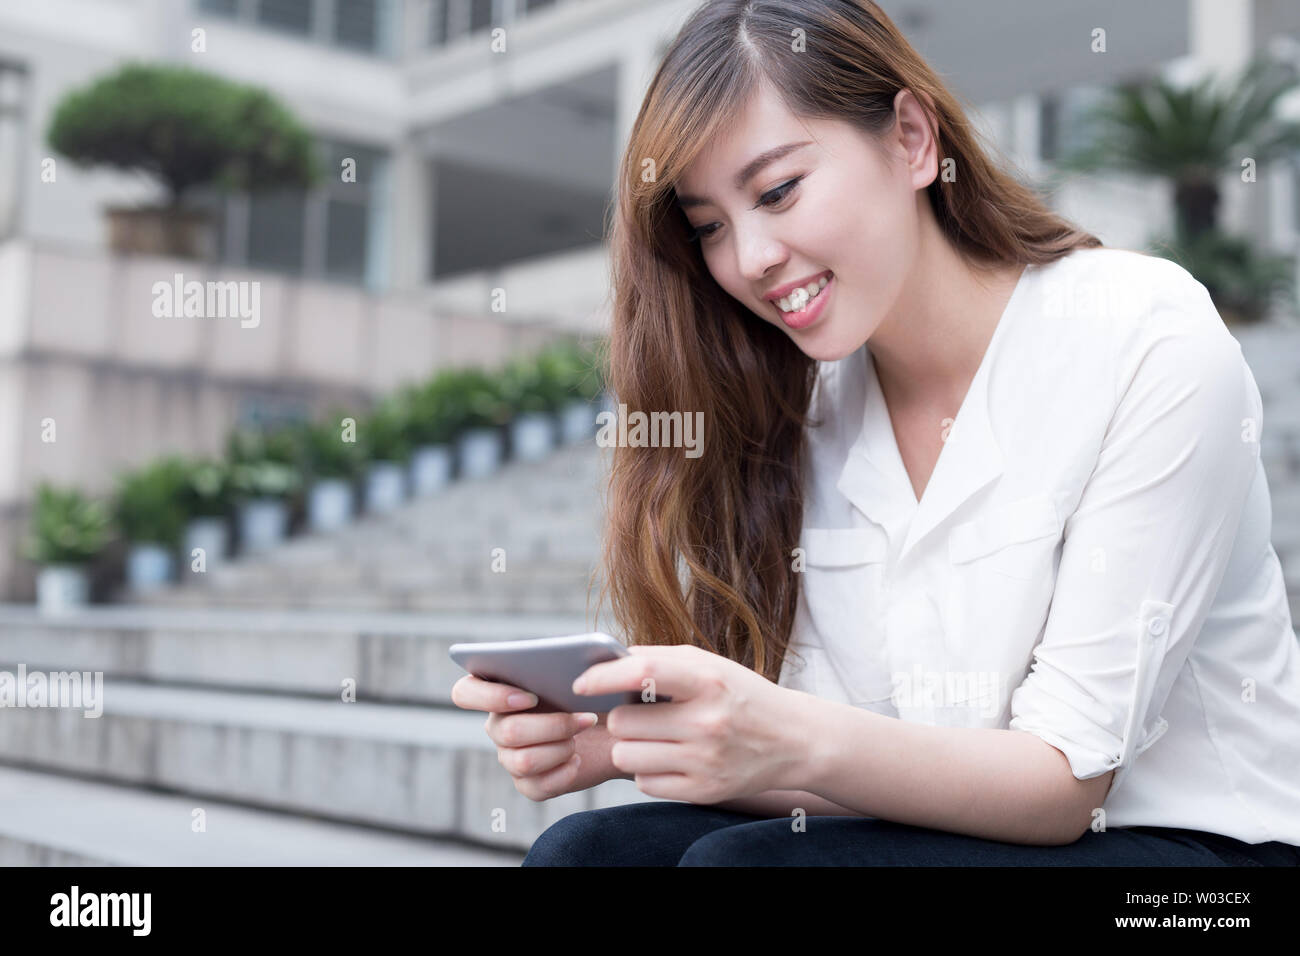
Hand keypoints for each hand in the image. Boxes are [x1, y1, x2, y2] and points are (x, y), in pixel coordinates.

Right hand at [451, 674, 598, 801]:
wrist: (611, 727)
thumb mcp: (582, 671)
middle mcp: (497, 725)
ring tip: (581, 736)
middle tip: (585, 718)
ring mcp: (509, 756)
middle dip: (554, 725)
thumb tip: (569, 664)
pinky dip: (564, 773)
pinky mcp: (527, 783)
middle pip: (508, 732)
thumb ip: (564, 662)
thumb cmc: (591, 692)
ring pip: (524, 761)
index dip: (491, 697)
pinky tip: (577, 760)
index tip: (530, 697)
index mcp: (498, 689)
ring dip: (561, 748)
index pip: (465, 694)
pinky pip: (536, 787)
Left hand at [573, 644, 806, 804]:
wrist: (794, 740)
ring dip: (629, 745)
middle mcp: (707, 722)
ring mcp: (705, 761)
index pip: (642, 673)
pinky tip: (669, 757)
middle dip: (621, 717)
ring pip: (626, 755)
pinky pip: (643, 783)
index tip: (580, 683)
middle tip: (638, 714)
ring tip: (653, 736)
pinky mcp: (704, 791)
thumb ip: (659, 660)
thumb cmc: (740, 695)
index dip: (603, 677)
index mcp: (708, 681)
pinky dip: (647, 770)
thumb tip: (604, 664)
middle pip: (623, 722)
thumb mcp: (709, 665)